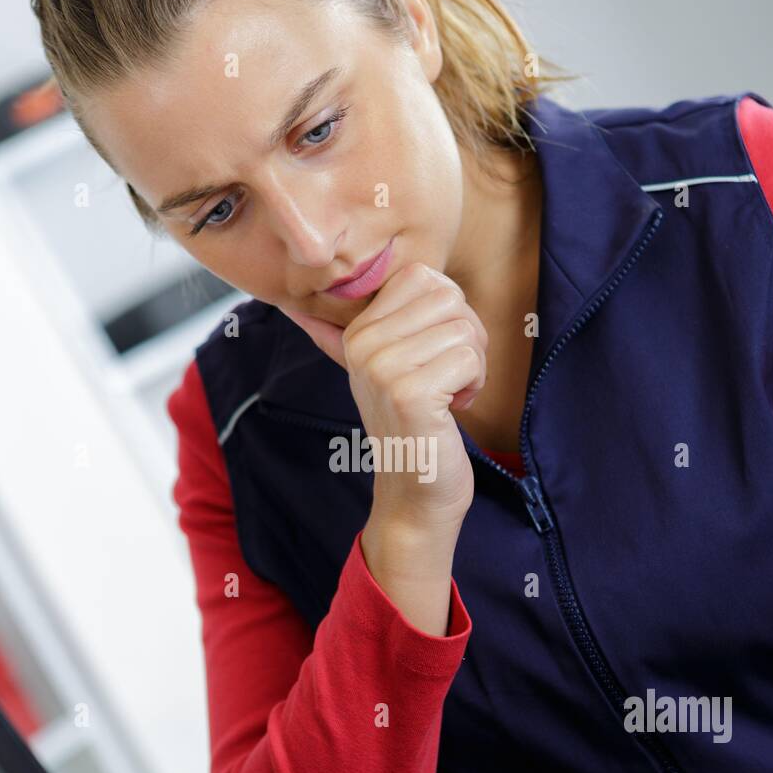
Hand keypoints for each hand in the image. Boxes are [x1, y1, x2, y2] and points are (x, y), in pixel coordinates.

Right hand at [285, 262, 487, 533]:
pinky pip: (469, 358)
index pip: (424, 276)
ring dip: (473, 366)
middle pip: (449, 298)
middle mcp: (363, 346)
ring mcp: (382, 369)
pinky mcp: (408, 394)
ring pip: (464, 329)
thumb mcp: (384, 373)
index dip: (449, 311)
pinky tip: (451, 411)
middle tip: (450, 377)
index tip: (436, 354)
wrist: (415, 495)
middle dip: (468, 336)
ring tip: (449, 396)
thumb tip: (298, 311)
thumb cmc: (416, 428)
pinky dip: (475, 385)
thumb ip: (356, 336)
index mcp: (357, 333)